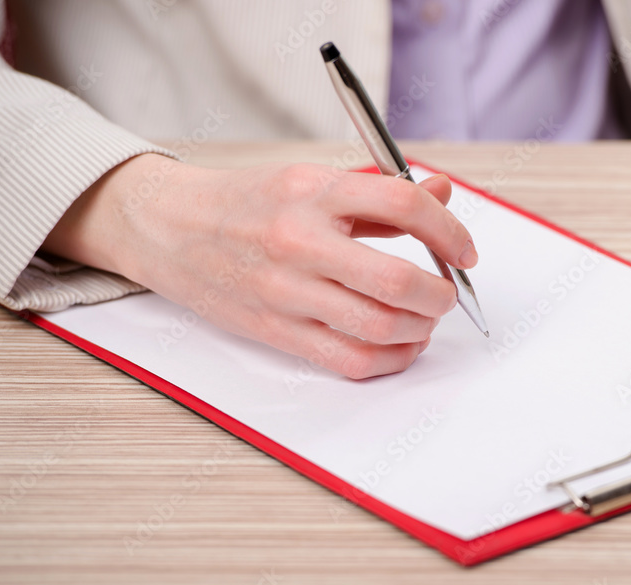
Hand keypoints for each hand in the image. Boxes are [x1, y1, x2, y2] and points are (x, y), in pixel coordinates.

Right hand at [42, 154, 477, 378]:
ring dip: (419, 330)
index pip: (404, 205)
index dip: (449, 231)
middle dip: (439, 294)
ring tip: (423, 319)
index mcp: (313, 191)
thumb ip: (378, 192)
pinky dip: (389, 359)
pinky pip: (348, 360)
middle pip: (396, 280)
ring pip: (378, 327)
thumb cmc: (244, 203)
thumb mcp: (309, 179)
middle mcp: (299, 240)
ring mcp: (285, 291)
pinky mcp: (275, 330)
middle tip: (446, 293)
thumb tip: (441, 192)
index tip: (463, 250)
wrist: (168, 228)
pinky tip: (399, 346)